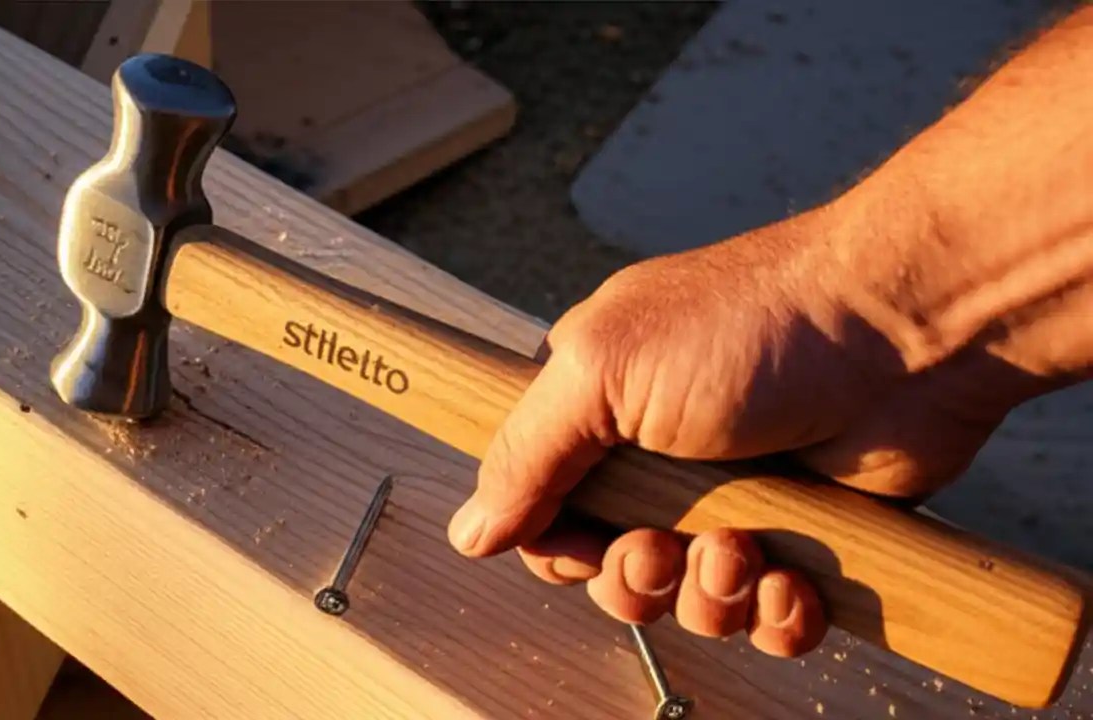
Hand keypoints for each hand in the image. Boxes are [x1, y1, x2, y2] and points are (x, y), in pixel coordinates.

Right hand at [446, 206, 1022, 657]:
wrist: (909, 333)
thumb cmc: (753, 326)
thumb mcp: (603, 371)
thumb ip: (526, 454)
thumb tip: (468, 531)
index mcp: (603, 411)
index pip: (546, 512)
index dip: (561, 546)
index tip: (587, 543)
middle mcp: (663, 460)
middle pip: (614, 572)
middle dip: (636, 580)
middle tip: (665, 550)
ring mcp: (736, 500)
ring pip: (692, 605)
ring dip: (711, 596)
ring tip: (744, 549)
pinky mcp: (805, 538)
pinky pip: (768, 619)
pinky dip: (776, 616)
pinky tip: (791, 580)